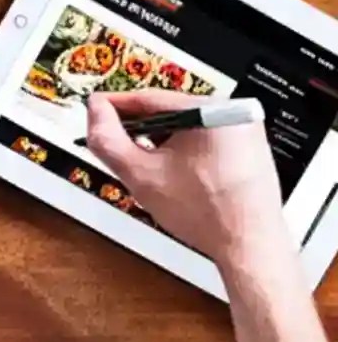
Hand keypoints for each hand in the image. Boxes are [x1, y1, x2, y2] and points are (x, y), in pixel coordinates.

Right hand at [85, 90, 288, 267]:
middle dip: (137, 130)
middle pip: (166, 111)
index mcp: (211, 110)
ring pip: (183, 126)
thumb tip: (95, 113)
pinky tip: (171, 172)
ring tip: (146, 166)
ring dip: (159, 142)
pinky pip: (202, 137)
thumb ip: (108, 140)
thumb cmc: (209, 215)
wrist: (247, 244)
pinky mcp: (247, 144)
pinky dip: (181, 150)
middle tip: (113, 144)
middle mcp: (233, 112)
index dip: (114, 106)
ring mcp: (244, 128)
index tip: (95, 110)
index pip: (148, 97)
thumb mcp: (142, 175)